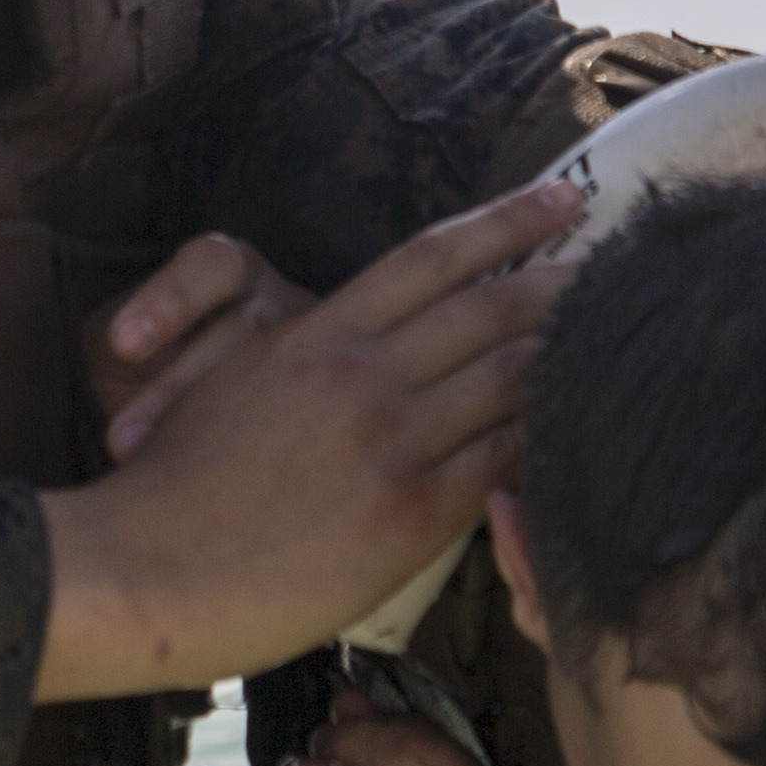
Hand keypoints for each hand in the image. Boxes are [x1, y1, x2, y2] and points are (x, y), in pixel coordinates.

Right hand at [32, 173, 578, 700]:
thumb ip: (306, 358)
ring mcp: (390, 441)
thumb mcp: (233, 386)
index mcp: (314, 331)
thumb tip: (363, 345)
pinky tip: (584, 432)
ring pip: (511, 380)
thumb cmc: (171, 488)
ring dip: (571, 357)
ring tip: (624, 342)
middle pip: (491, 308)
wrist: (141, 569)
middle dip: (565, 282)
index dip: (506, 221)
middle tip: (623, 265)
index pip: (432, 256)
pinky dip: (548, 443)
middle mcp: (361, 373)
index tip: (562, 196)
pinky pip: (503, 465)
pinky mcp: (409, 515)